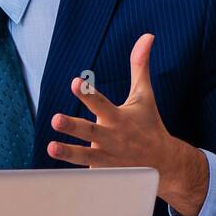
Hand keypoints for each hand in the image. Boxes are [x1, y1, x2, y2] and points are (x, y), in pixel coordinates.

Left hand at [46, 33, 208, 215]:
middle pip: (90, 130)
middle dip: (73, 126)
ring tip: (51, 147)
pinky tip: (56, 179)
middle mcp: (112, 137)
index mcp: (119, 117)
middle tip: (56, 118)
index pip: (102, 103)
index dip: (88, 94)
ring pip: (85, 156)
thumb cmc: (149, 125)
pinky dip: (77, 179)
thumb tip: (147, 36)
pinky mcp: (104, 174)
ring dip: (68, 153)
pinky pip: (89, 177)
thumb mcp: (144, 96)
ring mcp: (108, 158)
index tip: (76, 83)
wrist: (164, 163)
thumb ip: (139, 66)